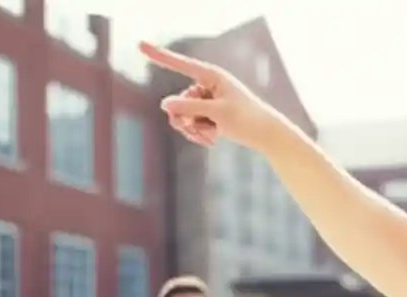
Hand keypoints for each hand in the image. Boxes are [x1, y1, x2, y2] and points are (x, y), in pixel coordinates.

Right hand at [139, 41, 279, 149]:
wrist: (266, 135)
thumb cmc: (246, 120)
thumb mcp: (216, 114)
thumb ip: (189, 108)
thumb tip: (164, 104)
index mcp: (212, 76)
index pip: (180, 65)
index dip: (159, 56)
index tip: (139, 46)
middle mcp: (207, 84)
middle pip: (177, 101)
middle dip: (185, 120)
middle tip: (200, 132)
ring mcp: (206, 99)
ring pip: (182, 115)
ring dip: (192, 129)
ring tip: (210, 138)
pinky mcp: (208, 112)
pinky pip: (190, 123)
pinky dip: (198, 133)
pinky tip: (212, 140)